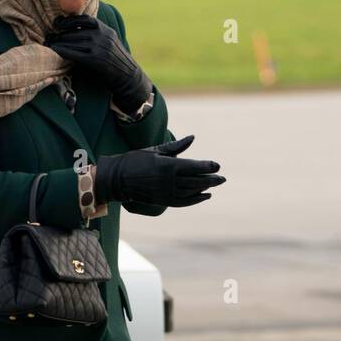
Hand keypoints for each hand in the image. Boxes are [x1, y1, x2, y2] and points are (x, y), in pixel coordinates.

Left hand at [44, 15, 152, 115]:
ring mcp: (101, 47)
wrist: (128, 77)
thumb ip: (95, 36)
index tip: (58, 23)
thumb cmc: (115, 62)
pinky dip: (65, 51)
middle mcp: (103, 36)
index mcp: (106, 30)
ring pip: (75, 41)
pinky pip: (77, 53)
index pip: (85, 19)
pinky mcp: (97, 60)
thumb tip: (75, 33)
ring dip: (60, 42)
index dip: (70, 20)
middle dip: (61, 34)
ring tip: (50, 44)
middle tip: (49, 36)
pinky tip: (57, 51)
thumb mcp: (108, 44)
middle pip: (77, 31)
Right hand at [93, 135, 224, 208]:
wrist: (118, 179)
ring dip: (205, 189)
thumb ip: (176, 147)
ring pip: (192, 192)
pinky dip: (196, 199)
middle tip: (223, 178)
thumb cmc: (135, 160)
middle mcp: (169, 181)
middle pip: (196, 181)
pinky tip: (205, 196)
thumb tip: (192, 138)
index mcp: (168, 166)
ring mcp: (166, 193)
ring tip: (215, 185)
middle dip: (211, 179)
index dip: (208, 167)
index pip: (195, 167)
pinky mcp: (163, 201)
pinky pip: (184, 202)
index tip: (217, 165)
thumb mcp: (155, 150)